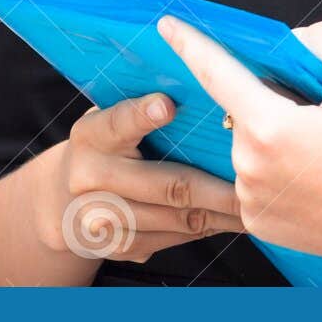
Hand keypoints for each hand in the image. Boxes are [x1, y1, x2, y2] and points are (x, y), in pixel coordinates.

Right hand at [35, 92, 245, 263]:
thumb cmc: (113, 143)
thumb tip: (207, 73)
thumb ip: (149, 103)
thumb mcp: (117, 115)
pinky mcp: (116, 248)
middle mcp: (89, 178)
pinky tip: (231, 219)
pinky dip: (207, 229)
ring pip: (177, 219)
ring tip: (257, 204)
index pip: (119, 122)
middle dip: (217, 187)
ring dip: (222, 213)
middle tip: (255, 182)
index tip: (168, 106)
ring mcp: (100, 219)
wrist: (65, 198)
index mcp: (93, 134)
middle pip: (167, 184)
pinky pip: (174, 239)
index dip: (143, 115)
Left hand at [156, 16, 321, 280]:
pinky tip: (317, 176)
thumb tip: (297, 42)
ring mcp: (249, 197)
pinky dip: (282, 168)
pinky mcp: (257, 220)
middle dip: (277, 99)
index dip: (191, 43)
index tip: (168, 25)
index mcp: (270, 126)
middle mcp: (248, 164)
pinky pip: (259, 177)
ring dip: (280, 135)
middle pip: (249, 108)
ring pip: (254, 142)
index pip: (218, 72)